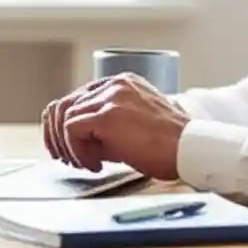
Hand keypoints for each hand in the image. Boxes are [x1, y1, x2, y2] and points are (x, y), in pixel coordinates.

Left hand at [43, 73, 189, 179]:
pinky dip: (77, 151)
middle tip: (67, 159)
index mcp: (121, 83)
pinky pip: (72, 130)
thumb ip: (104, 126)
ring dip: (68, 146)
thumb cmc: (168, 144)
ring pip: (64, 117)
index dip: (65, 125)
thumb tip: (78, 142)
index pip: (78, 97)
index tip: (67, 147)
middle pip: (65, 104)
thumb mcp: (132, 126)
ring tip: (84, 163)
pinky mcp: (108, 115)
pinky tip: (96, 164)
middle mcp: (114, 84)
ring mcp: (111, 97)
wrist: (189, 149)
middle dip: (58, 136)